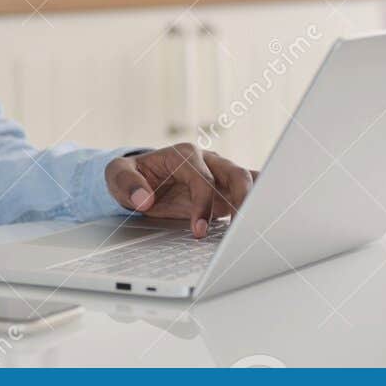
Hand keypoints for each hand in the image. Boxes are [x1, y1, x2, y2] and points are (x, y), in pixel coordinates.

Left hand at [104, 143, 257, 237]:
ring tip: (254, 229)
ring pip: (248, 182)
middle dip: (241, 201)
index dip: (203, 205)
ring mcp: (220, 175)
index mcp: (185, 155)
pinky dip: (260, 201)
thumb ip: (127, 184)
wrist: (139, 179)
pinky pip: (249, 191)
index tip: (198, 231)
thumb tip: (143, 199)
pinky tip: (268, 217)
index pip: (203, 180)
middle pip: (235, 174)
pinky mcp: (225, 191)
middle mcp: (208, 161)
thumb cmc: (132, 175)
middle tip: (238, 231)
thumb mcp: (117, 174)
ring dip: (254, 203)